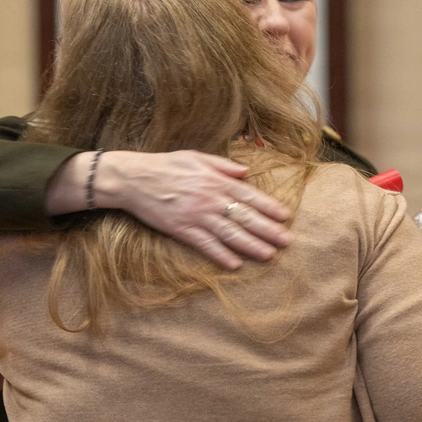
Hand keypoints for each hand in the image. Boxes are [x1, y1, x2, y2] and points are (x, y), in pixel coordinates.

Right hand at [47, 150, 291, 269]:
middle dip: (268, 230)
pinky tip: (235, 264)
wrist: (134, 178)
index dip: (269, 207)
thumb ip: (222, 165)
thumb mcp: (196, 156)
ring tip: (269, 255)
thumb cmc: (165, 165)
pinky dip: (220, 255)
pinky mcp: (182, 229)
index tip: (285, 216)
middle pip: (245, 217)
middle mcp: (210, 199)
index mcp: (216, 180)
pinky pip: (205, 245)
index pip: (249, 195)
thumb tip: (246, 171)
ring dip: (251, 245)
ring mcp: (197, 216)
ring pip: (230, 233)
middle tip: (287, 241)